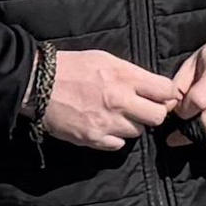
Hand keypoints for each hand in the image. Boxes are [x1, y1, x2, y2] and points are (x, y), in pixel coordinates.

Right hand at [43, 48, 185, 150]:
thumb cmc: (72, 67)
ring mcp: (106, 122)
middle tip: (143, 110)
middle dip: (154, 113)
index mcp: (125, 77)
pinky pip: (118, 145)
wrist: (38, 83)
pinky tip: (104, 126)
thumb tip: (154, 87)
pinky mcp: (92, 138)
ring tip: (116, 115)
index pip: (166, 91)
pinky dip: (115, 138)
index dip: (167, 95)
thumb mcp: (106, 59)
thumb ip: (132, 74)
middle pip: (158, 116)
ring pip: (138, 132)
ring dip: (132, 125)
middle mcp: (119, 101)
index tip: (161, 96)